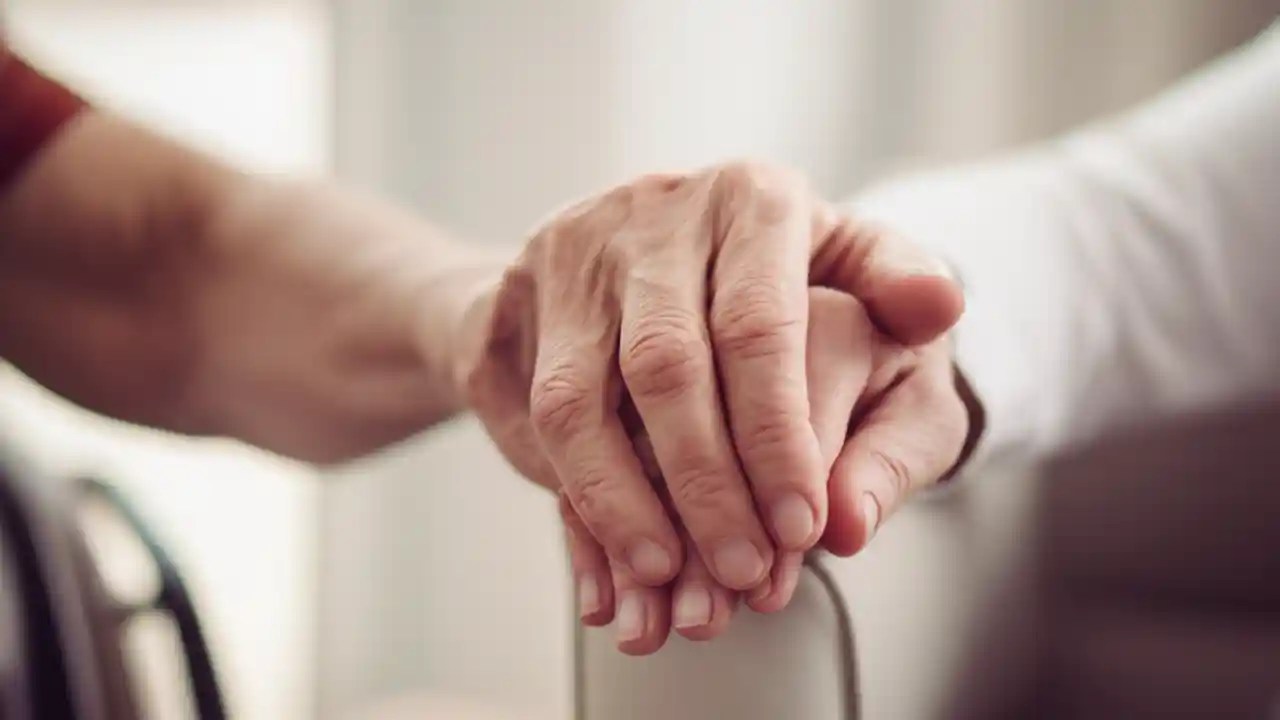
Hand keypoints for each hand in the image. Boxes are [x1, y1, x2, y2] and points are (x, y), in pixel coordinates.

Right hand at [457, 162, 963, 597]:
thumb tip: (940, 305)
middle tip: (741, 574)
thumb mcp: (846, 263)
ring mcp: (567, 253)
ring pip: (575, 399)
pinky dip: (563, 490)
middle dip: (704, 486)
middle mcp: (651, 213)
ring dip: (618, 502)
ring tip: (665, 576)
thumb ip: (896, 288)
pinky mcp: (509, 298)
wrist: (640, 246)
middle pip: (663, 366)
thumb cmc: (766, 271)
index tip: (803, 527)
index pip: (759, 325)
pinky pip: (521, 412)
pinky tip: (602, 550)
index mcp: (749, 198)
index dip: (777, 437)